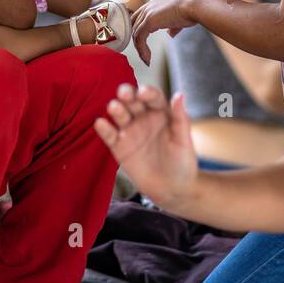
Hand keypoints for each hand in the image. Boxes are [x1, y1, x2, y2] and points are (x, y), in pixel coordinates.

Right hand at [94, 84, 197, 209]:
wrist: (171, 189)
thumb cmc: (182, 162)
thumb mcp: (183, 140)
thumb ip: (180, 118)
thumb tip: (179, 94)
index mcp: (161, 112)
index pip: (153, 97)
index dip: (148, 93)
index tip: (144, 93)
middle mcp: (143, 117)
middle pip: (132, 101)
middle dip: (127, 94)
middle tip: (124, 93)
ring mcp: (130, 131)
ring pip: (120, 115)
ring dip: (115, 109)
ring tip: (113, 107)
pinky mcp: (119, 146)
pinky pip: (109, 135)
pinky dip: (103, 129)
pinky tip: (100, 123)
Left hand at [130, 0, 198, 63]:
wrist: (195, 5)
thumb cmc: (191, 10)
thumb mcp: (178, 19)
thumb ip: (171, 26)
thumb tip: (170, 34)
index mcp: (153, 4)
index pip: (138, 19)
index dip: (138, 32)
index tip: (143, 46)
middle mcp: (148, 7)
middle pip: (133, 26)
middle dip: (136, 42)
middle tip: (143, 55)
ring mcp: (147, 13)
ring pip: (136, 34)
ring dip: (140, 50)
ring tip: (146, 60)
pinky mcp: (149, 21)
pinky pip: (140, 38)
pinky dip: (142, 50)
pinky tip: (148, 58)